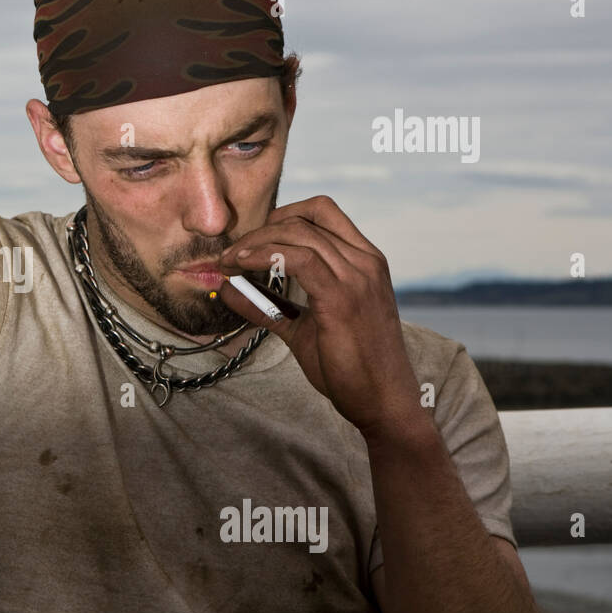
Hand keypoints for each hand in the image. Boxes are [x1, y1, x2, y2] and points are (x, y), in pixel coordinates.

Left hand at [215, 195, 420, 436]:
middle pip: (304, 217)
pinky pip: (298, 258)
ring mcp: (357, 276)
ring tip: (228, 262)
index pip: (322, 211)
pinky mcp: (342, 297)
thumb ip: (269, 306)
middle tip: (229, 255)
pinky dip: (264, 255)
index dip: (281, 216)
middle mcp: (365, 261)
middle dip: (259, 230)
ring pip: (298, 232)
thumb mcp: (303, 328)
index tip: (251, 240)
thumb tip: (229, 290)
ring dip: (254, 242)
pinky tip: (242, 267)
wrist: (383, 401)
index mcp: (364, 260)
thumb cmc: (350, 366)